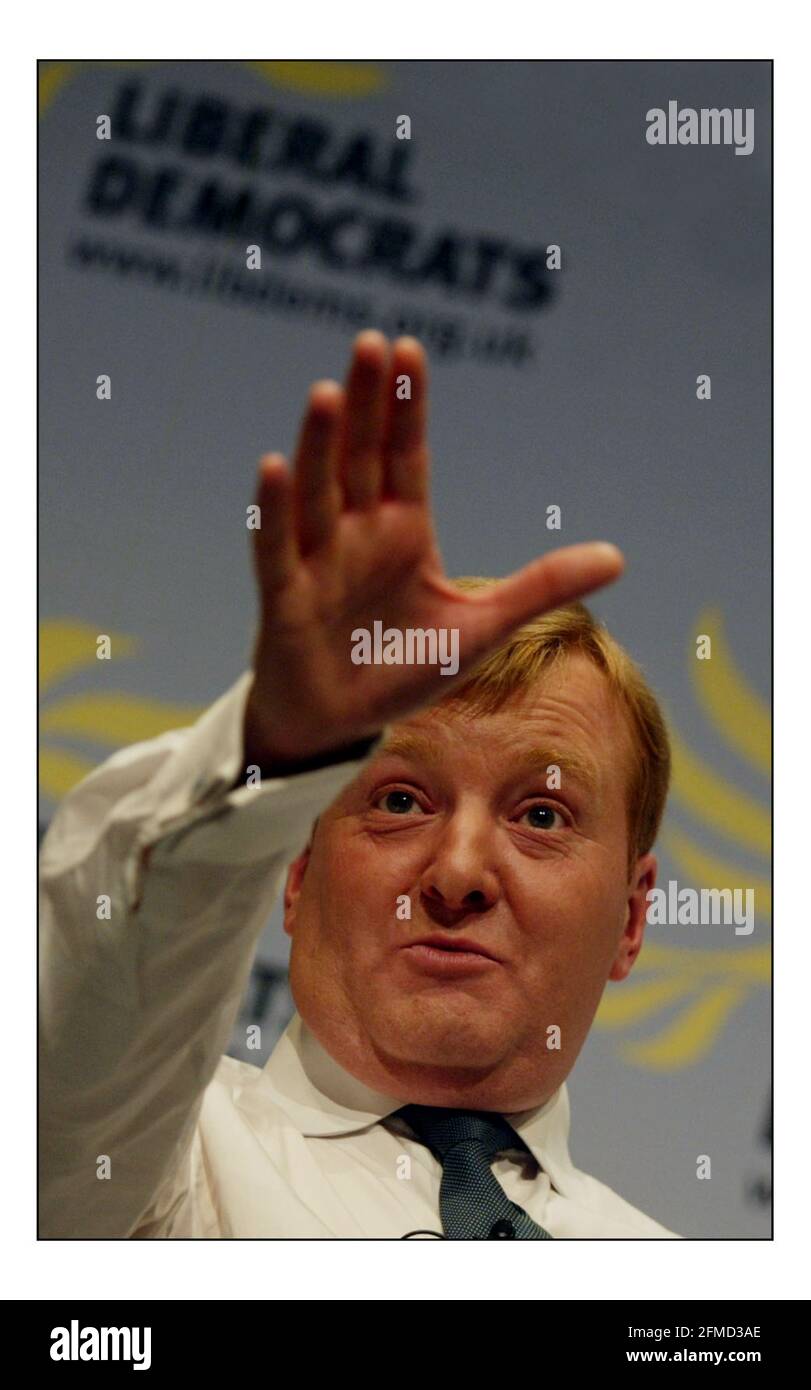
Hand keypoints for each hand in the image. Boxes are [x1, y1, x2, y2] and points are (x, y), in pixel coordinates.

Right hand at [244, 330, 623, 769]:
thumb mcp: (482, 628)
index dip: (406, 405)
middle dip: (366, 404)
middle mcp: (357, 534)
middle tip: (371, 343)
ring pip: (318, 491)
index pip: (405, 455)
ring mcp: (317, 561)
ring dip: (322, 444)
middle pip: (361, 457)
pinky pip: (275, 548)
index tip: (409, 348)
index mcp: (404, 532)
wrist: (338, 724)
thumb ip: (541, 587)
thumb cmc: (402, 669)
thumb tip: (618, 557)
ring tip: (328, 392)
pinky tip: (274, 466)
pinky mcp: (285, 598)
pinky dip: (273, 510)